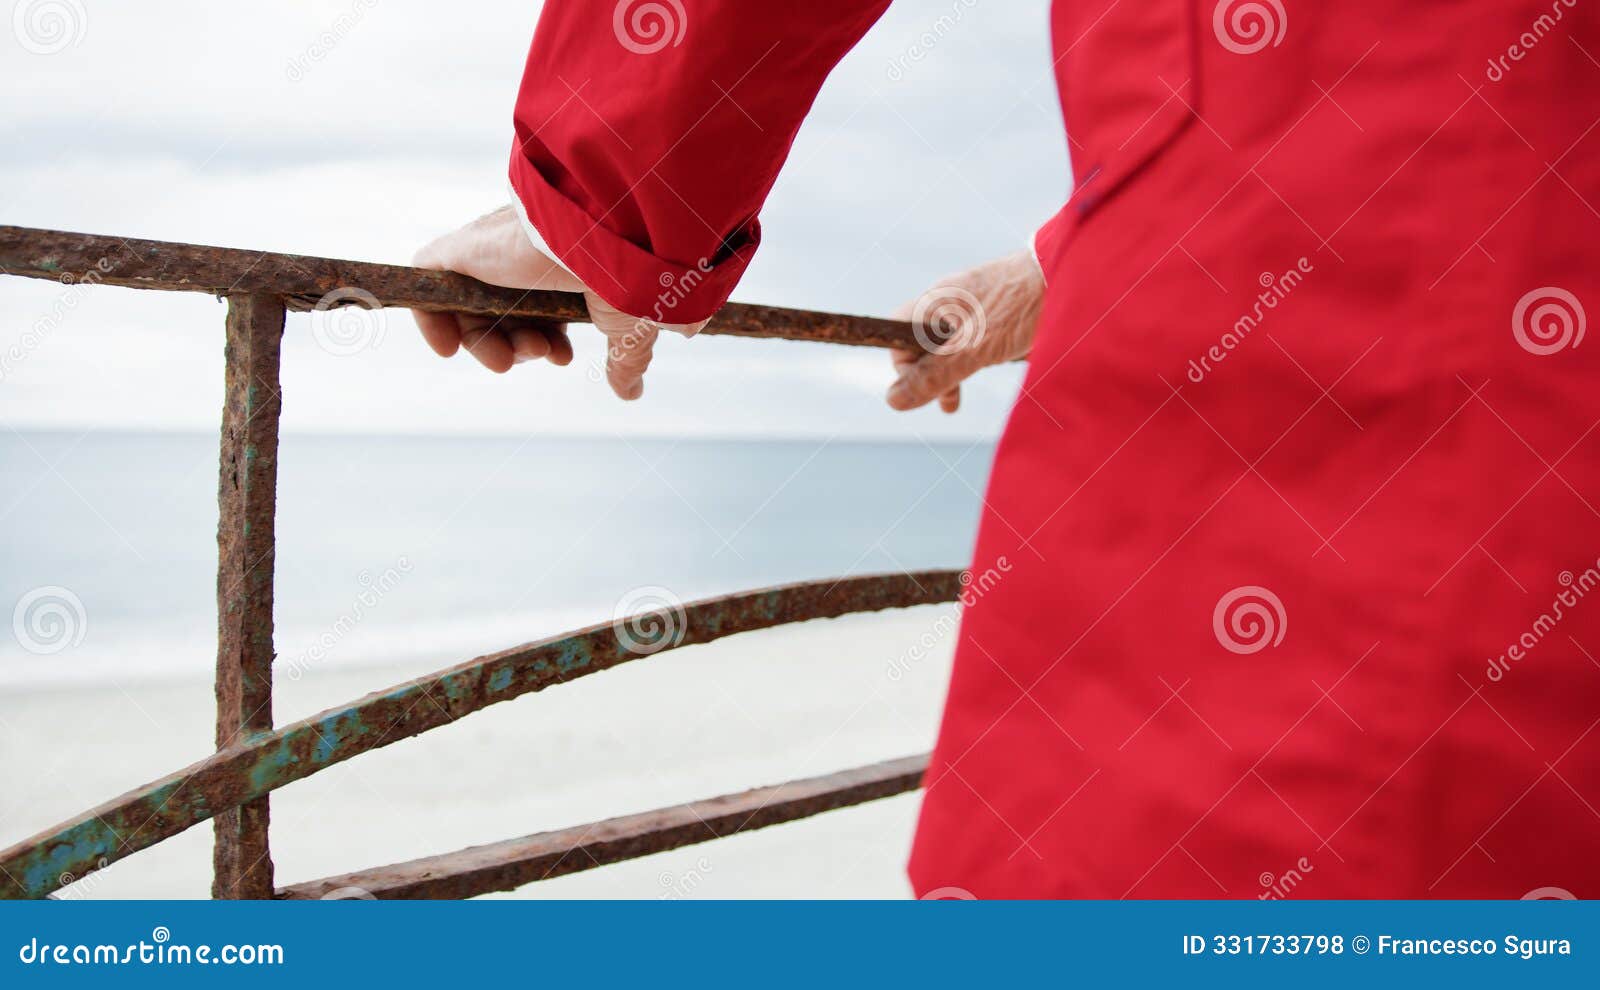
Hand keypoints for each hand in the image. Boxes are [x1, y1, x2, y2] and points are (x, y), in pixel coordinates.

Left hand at [412, 206, 704, 399]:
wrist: (613, 229)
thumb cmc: (631, 269)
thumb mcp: (631, 323)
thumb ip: (624, 358)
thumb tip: (630, 391)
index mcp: (563, 266)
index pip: (540, 308)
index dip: (548, 340)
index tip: (562, 357)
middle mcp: (524, 256)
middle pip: (502, 312)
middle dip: (519, 346)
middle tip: (539, 354)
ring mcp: (493, 250)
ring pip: (470, 306)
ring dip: (489, 344)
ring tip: (516, 355)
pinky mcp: (464, 248)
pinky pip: (424, 282)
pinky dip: (429, 320)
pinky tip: (448, 350)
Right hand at [886, 250, 1043, 412]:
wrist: (1071, 274)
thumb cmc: (1020, 306)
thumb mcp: (973, 349)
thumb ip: (936, 375)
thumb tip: (893, 400)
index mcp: (935, 300)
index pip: (897, 332)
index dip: (902, 364)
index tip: (921, 387)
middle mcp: (950, 301)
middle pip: (922, 341)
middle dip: (928, 374)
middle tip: (944, 401)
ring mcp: (974, 305)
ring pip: (948, 343)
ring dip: (950, 372)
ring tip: (954, 401)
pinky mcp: (998, 312)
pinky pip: (973, 338)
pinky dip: (973, 359)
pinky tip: (987, 368)